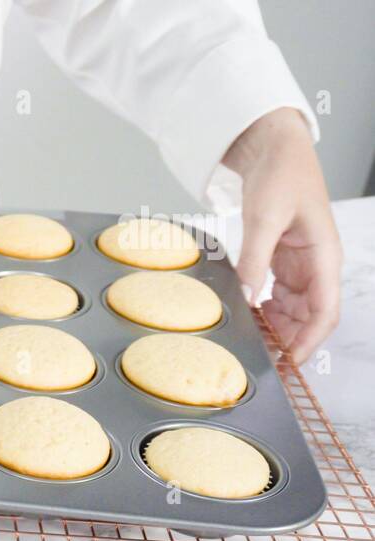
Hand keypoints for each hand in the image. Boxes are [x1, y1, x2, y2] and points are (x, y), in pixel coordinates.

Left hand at [222, 107, 341, 363]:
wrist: (271, 148)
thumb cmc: (280, 174)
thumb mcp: (265, 216)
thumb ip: (256, 257)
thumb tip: (249, 295)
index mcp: (324, 255)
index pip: (325, 311)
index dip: (309, 340)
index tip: (287, 361)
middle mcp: (317, 264)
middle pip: (310, 317)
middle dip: (289, 340)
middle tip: (260, 360)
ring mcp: (300, 264)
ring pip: (294, 309)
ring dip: (276, 328)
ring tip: (251, 343)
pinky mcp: (282, 260)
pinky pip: (279, 295)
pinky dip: (265, 310)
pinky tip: (247, 317)